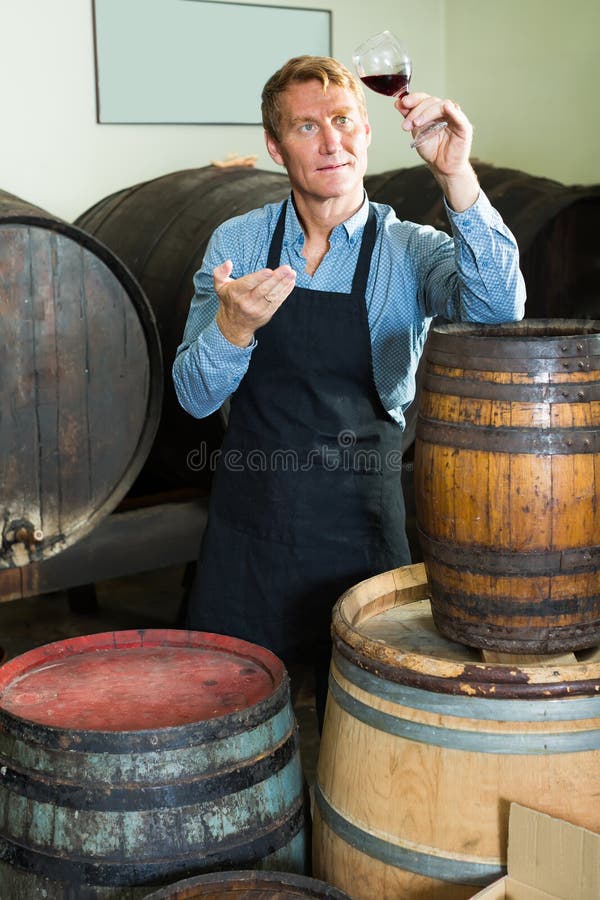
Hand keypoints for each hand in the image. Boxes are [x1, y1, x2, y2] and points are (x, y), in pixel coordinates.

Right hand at [213, 260, 295, 346]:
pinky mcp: (266, 314)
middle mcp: (246, 303)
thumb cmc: (229, 299)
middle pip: (263, 290)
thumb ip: (220, 272)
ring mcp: (257, 310)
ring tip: (292, 273)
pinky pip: (277, 302)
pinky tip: (291, 282)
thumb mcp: (219, 286)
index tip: (270, 271)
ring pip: (272, 296)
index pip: (248, 284)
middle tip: (287, 269)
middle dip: (277, 279)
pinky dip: (285, 292)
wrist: (234, 325)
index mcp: (235, 293)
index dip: (259, 278)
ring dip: (284, 284)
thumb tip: (228, 262)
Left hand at [394, 93, 478, 210]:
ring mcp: (455, 118)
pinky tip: (446, 108)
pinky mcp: (464, 127)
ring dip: (427, 113)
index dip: (414, 99)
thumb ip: (409, 117)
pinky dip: (453, 111)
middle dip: (416, 111)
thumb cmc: (432, 150)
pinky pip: (459, 117)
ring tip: (416, 124)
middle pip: (432, 101)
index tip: (402, 103)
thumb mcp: (417, 132)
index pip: (424, 99)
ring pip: (443, 105)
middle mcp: (445, 111)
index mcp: (433, 111)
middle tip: (407, 124)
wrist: (441, 167)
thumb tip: (398, 103)